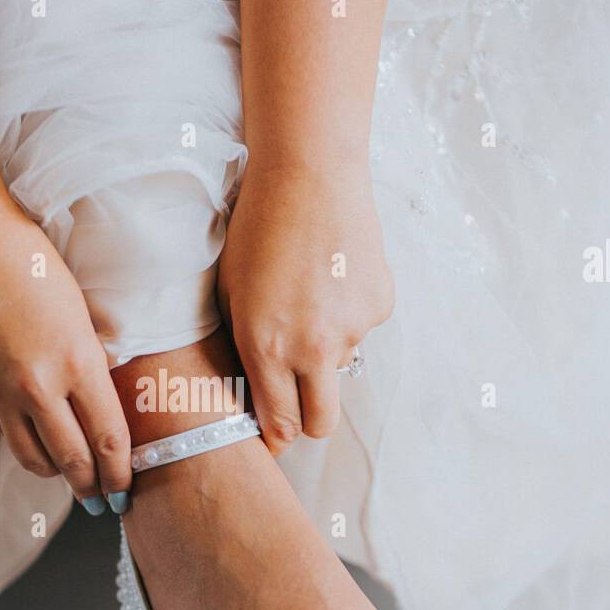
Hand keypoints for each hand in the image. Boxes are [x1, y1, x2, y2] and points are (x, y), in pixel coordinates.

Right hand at [0, 205, 130, 505]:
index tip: (127, 487)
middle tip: (101, 496)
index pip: (108, 440)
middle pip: (71, 461)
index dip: (120, 473)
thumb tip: (98, 401)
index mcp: (76, 363)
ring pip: (30, 457)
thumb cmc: (26, 260)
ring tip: (64, 470)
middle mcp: (36, 387)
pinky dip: (14, 434)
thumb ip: (89, 361)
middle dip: (91, 486)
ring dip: (53, 472)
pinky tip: (25, 427)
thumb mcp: (78, 311)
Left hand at [217, 161, 393, 454]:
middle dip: (308, 423)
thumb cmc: (256, 228)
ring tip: (305, 294)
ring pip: (339, 365)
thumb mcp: (228, 293)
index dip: (275, 437)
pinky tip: (331, 274)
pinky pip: (360, 327)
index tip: (272, 437)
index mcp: (267, 348)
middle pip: (321, 424)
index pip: (280, 425)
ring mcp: (354, 329)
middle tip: (296, 403)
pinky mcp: (381, 305)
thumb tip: (250, 389)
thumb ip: (241, 348)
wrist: (309, 172)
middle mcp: (314, 349)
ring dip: (323, 347)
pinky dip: (346, 313)